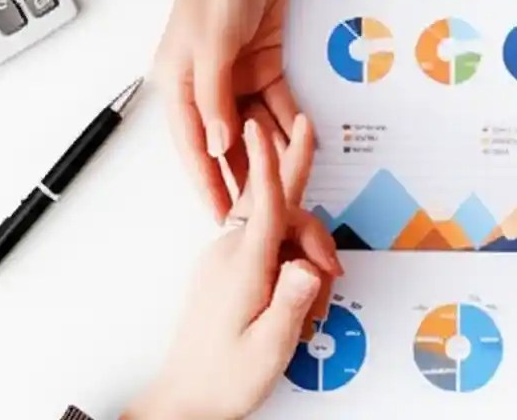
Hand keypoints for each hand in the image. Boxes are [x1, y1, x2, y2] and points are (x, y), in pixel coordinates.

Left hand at [125, 118, 340, 419]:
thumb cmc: (222, 379)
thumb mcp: (268, 349)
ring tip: (308, 314)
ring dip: (305, 264)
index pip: (263, 201)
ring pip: (280, 234)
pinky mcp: (229, 271)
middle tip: (331, 271)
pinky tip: (294, 306)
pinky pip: (269, 250)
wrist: (184, 401)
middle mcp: (230, 254)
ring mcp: (226, 260)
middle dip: (315, 238)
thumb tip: (310, 268)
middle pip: (283, 215)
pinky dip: (290, 271)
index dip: (272, 160)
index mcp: (242, 266)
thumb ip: (292, 305)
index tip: (274, 125)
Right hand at [155, 0, 303, 221]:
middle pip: (226, 141)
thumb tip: (221, 146)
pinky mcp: (262, 59)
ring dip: (270, 152)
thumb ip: (215, 100)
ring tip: (290, 186)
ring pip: (254, 126)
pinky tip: (302, 146)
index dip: (208, 183)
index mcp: (178, 82)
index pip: (195, 145)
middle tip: (264, 214)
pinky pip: (276, 102)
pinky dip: (288, 123)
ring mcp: (235, 72)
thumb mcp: (213, 45)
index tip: (223, 218)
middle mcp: (205, 83)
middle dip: (243, 176)